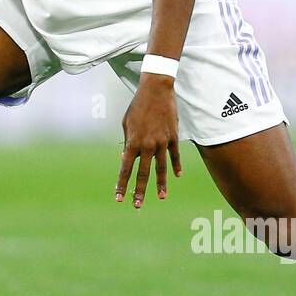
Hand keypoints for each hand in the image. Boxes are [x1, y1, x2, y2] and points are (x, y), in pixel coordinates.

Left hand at [115, 76, 181, 208]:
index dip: (122, 184)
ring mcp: (162, 142)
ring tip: (161, 197)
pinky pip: (174, 155)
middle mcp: (147, 145)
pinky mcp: (173, 137)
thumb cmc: (137, 106)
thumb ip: (127, 142)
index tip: (118, 197)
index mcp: (133, 142)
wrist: (156, 90)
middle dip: (139, 191)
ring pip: (161, 168)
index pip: (125, 168)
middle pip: (143, 173)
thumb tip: (126, 158)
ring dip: (161, 184)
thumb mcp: (126, 123)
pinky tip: (177, 176)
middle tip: (137, 205)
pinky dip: (176, 166)